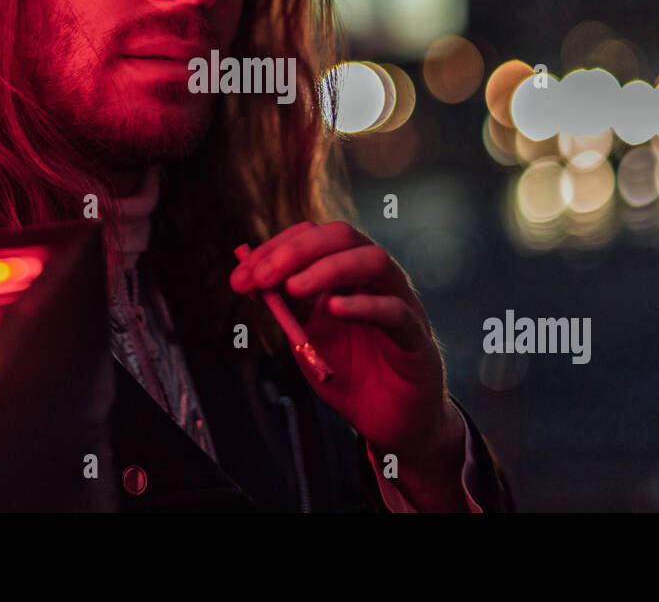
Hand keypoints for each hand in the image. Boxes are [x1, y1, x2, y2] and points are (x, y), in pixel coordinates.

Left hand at [230, 220, 460, 467]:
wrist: (389, 422)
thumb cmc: (352, 374)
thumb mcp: (309, 336)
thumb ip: (289, 307)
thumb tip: (254, 278)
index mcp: (348, 272)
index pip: (314, 237)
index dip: (276, 248)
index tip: (242, 274)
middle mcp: (377, 278)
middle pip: (343, 236)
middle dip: (297, 250)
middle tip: (262, 275)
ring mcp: (401, 302)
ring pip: (374, 261)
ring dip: (327, 268)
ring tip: (292, 287)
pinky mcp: (416, 337)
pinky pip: (394, 311)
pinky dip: (362, 305)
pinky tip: (333, 309)